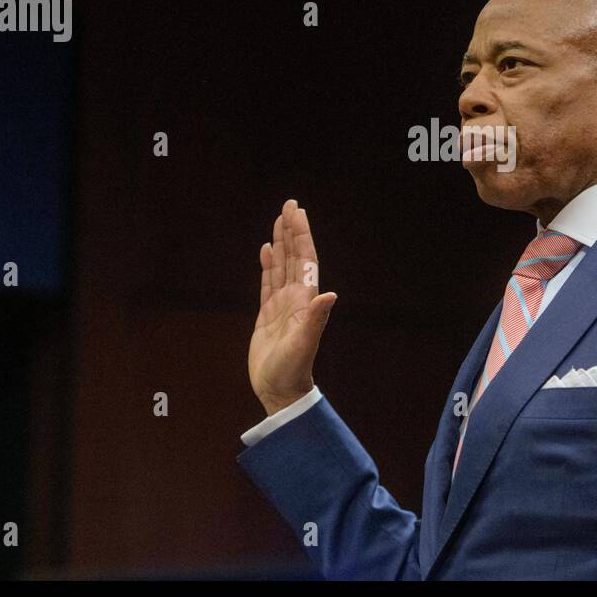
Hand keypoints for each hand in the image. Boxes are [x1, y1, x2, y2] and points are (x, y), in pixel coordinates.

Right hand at [248, 199, 336, 414]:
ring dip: (281, 243)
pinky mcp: (268, 315)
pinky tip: (266, 251)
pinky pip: (267, 283)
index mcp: (305, 300)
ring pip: (282, 266)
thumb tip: (330, 294)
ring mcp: (282, 306)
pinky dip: (268, 265)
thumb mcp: (303, 344)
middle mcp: (296, 298)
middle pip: (294, 256)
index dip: (301, 234)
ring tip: (279, 220)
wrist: (281, 391)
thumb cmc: (292, 370)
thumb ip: (315, 319)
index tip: (297, 211)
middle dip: (292, 230)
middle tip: (289, 204)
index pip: (304, 259)